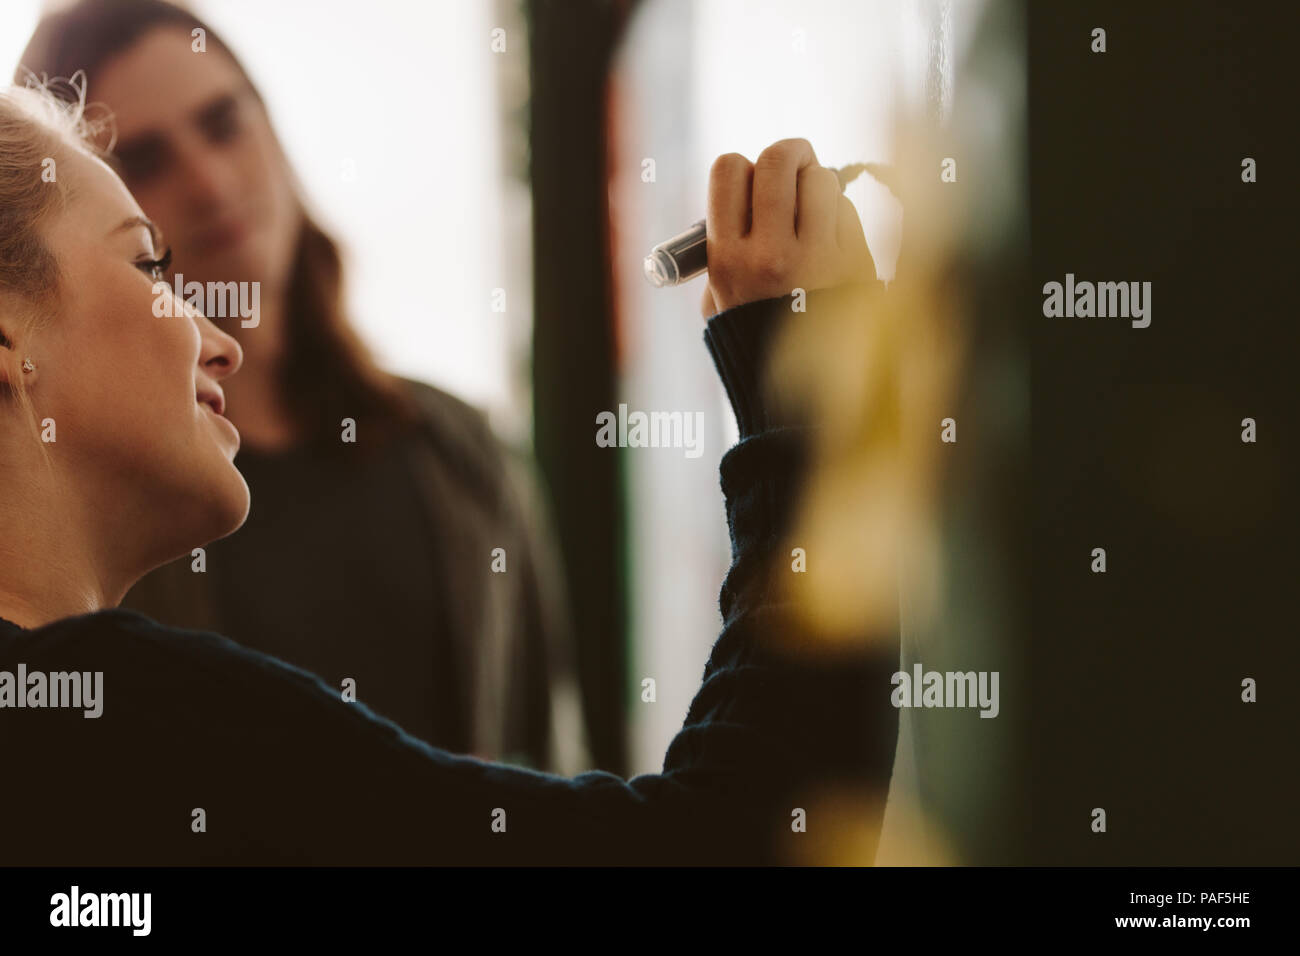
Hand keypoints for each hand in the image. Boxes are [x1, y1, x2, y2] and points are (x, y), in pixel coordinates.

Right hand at [700, 138, 874, 319]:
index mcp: (727, 259)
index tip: (750, 184)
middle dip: (787, 155)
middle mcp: (771, 254)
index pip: (728, 170)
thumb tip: (749, 193)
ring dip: (817, 185)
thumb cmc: (756, 334)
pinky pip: (848, 209)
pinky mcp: (856, 262)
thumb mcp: (720, 296)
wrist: (803, 389)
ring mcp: (818, 257)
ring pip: (820, 178)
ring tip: (813, 212)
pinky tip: (832, 241)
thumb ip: (726, 243)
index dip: (741, 168)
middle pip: (778, 159)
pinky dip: (839, 216)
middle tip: (793, 167)